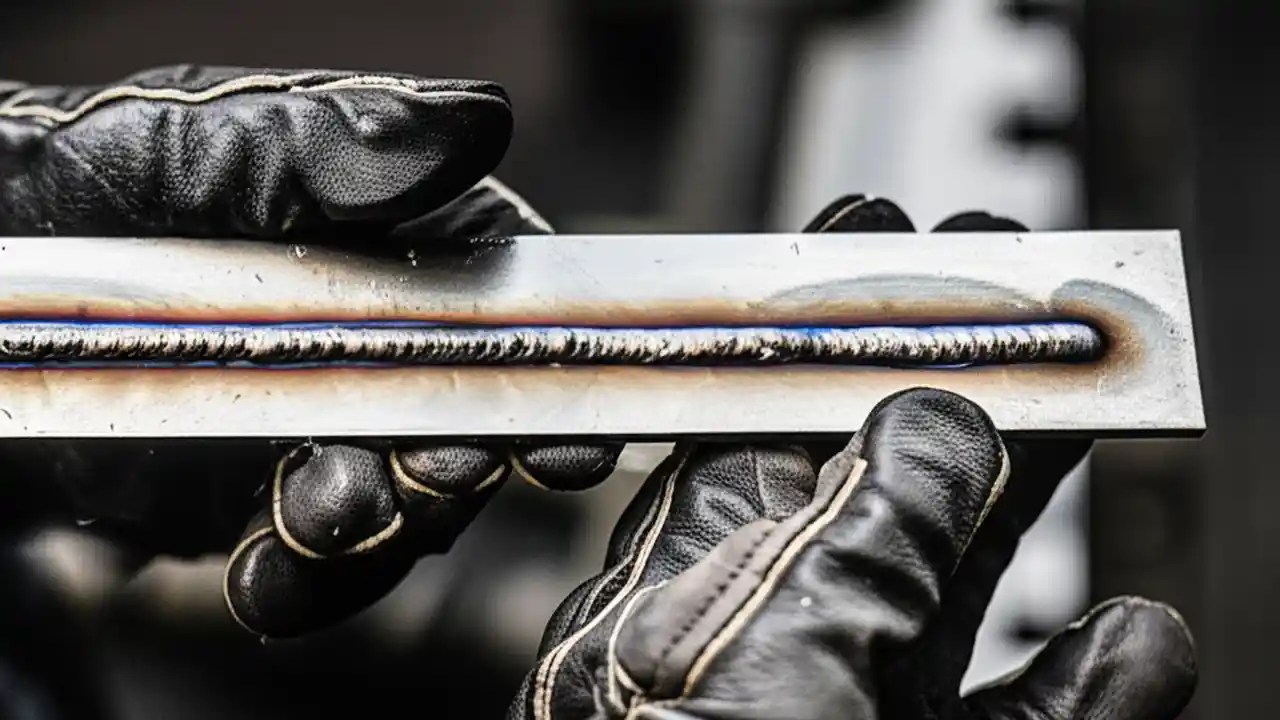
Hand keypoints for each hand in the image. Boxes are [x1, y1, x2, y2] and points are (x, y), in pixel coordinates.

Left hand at [0, 65, 623, 637]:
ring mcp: (318, 421)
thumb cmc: (69, 193)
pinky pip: (314, 559)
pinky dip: (305, 581)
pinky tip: (269, 580)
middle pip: (462, 410)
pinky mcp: (259, 499)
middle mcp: (366, 334)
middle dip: (450, 457)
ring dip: (377, 526)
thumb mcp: (189, 146)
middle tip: (426, 472)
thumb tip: (472, 125)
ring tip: (313, 522)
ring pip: (402, 500)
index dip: (537, 355)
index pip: (494, 288)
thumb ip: (320, 147)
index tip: (554, 426)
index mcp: (377, 236)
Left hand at [508, 198, 1197, 719]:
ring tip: (1104, 420)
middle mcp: (753, 645)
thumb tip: (930, 412)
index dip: (822, 324)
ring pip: (952, 595)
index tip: (883, 235)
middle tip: (1022, 288)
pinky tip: (1140, 642)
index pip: (760, 416)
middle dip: (950, 381)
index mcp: (682, 590)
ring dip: (1036, 512)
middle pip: (867, 479)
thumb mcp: (779, 658)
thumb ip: (862, 530)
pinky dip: (1085, 686)